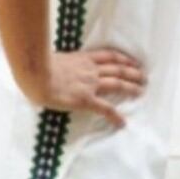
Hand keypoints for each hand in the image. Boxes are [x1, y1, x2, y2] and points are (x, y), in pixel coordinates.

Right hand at [25, 49, 145, 128]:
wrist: (36, 75)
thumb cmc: (38, 67)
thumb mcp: (53, 58)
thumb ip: (60, 62)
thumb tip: (53, 64)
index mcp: (82, 59)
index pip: (108, 56)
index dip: (123, 58)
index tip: (132, 61)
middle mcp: (90, 70)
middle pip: (118, 68)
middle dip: (133, 72)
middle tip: (143, 76)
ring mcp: (90, 84)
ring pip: (117, 83)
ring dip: (131, 87)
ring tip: (141, 91)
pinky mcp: (86, 100)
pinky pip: (105, 109)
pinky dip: (115, 116)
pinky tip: (122, 122)